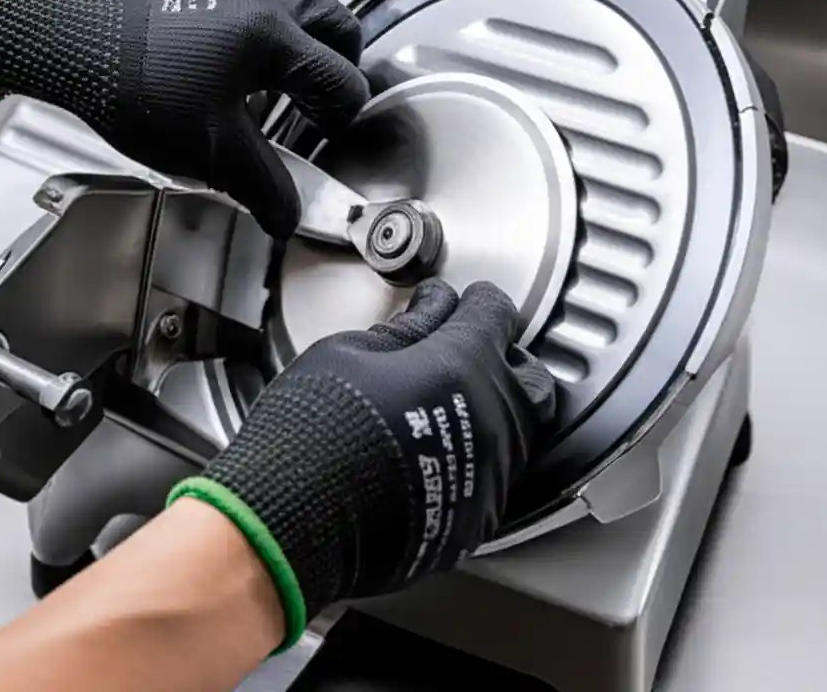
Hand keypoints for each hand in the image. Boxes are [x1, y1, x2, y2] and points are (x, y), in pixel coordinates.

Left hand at [0, 0, 368, 237]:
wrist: (73, 45)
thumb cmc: (135, 87)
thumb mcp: (211, 151)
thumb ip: (261, 185)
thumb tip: (285, 214)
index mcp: (273, 39)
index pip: (340, 78)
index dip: (343, 114)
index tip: (328, 132)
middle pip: (332, 19)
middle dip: (342, 59)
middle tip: (329, 89)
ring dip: (310, 17)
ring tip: (301, 48)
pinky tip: (249, 22)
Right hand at [169, 279, 557, 647]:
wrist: (293, 524)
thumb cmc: (311, 436)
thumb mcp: (348, 354)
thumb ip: (405, 330)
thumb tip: (431, 310)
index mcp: (463, 364)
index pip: (498, 314)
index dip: (480, 302)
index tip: (469, 302)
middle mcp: (492, 419)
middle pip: (532, 379)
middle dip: (508, 361)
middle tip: (473, 355)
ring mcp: (490, 475)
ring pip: (518, 434)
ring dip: (494, 414)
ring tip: (451, 408)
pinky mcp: (476, 520)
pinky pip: (493, 481)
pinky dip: (477, 463)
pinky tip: (440, 458)